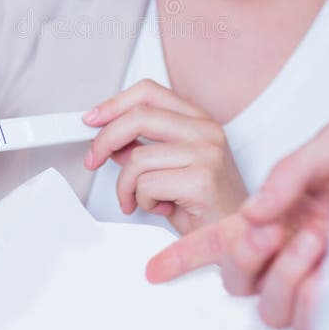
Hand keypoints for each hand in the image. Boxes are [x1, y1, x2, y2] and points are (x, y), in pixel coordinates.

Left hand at [82, 79, 246, 233]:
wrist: (235, 237)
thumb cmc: (206, 205)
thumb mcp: (170, 168)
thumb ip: (142, 148)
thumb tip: (109, 139)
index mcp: (199, 120)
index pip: (149, 92)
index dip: (114, 103)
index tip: (93, 119)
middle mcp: (206, 131)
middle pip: (139, 116)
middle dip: (105, 139)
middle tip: (95, 158)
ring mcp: (207, 153)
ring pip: (138, 158)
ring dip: (127, 186)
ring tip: (140, 198)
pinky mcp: (202, 180)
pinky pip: (147, 184)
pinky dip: (142, 201)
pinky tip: (160, 207)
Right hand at [147, 122, 328, 329]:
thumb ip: (288, 173)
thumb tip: (255, 210)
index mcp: (279, 214)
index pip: (219, 239)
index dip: (184, 255)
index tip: (154, 269)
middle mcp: (290, 250)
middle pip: (236, 281)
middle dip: (239, 256)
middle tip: (261, 231)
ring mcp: (315, 278)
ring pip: (268, 305)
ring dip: (280, 273)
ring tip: (310, 237)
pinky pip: (309, 319)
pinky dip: (311, 292)